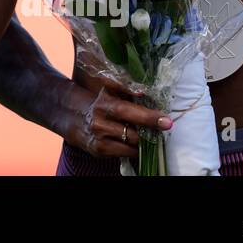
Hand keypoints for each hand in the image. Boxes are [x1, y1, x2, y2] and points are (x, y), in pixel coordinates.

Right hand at [53, 74, 171, 158]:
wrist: (75, 119)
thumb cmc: (101, 104)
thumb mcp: (109, 92)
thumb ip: (125, 90)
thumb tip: (147, 93)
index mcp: (104, 100)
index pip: (125, 106)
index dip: (145, 113)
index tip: (164, 117)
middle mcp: (100, 117)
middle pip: (129, 124)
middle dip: (150, 124)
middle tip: (167, 124)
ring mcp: (99, 134)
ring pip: (130, 140)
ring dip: (146, 139)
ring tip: (157, 135)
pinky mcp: (99, 149)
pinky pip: (126, 152)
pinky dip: (137, 150)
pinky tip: (143, 146)